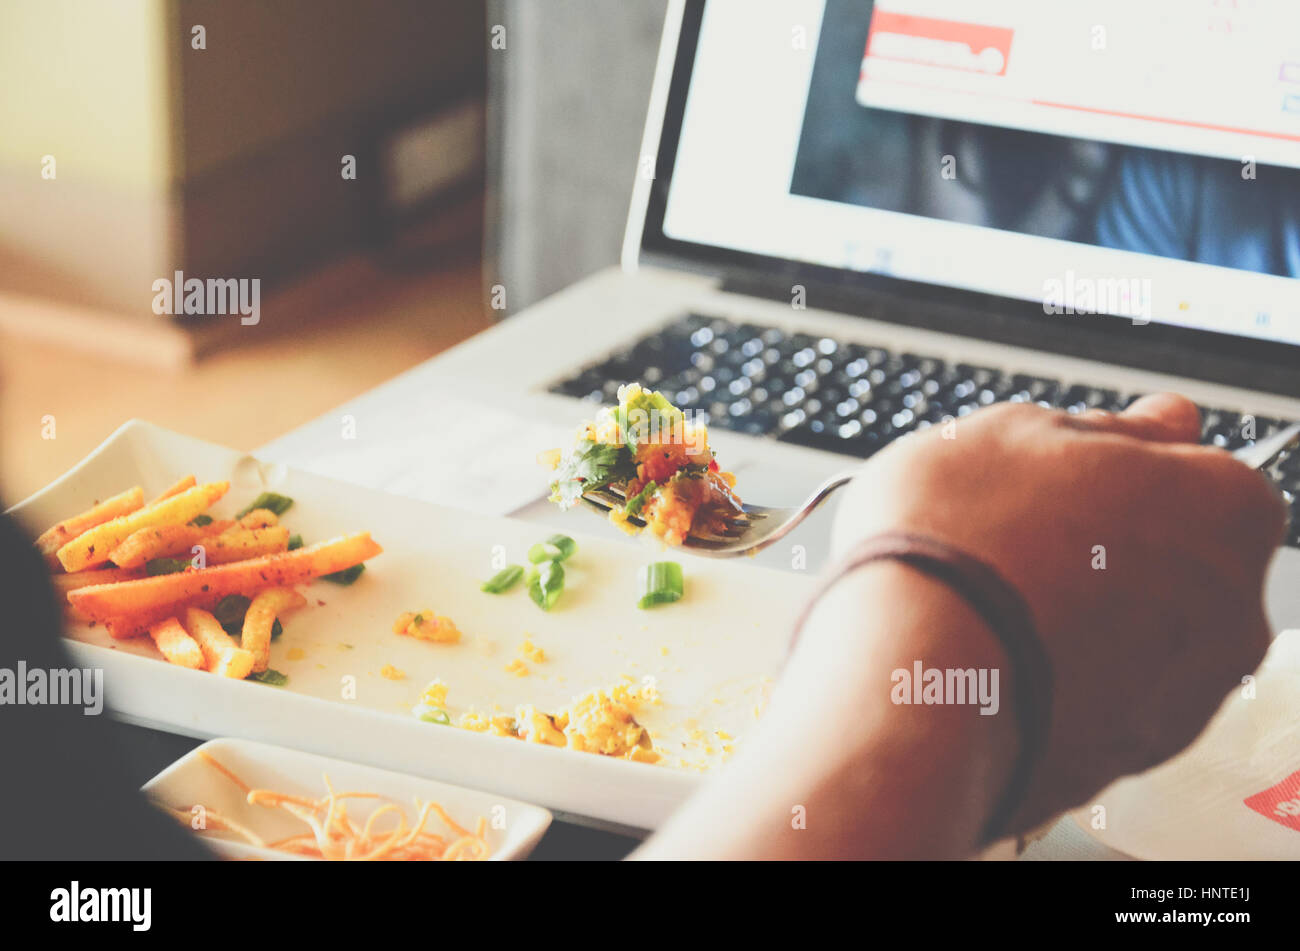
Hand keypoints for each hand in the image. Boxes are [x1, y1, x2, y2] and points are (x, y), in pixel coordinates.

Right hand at [830, 393, 1287, 830]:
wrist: (903, 686)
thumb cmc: (958, 549)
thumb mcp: (1014, 433)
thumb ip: (1104, 427)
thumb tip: (1159, 421)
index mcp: (1224, 510)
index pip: (1197, 474)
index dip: (1119, 472)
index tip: (1063, 477)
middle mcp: (1230, 614)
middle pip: (1170, 562)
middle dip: (1103, 551)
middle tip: (1009, 539)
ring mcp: (1180, 701)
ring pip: (1131, 639)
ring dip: (1075, 619)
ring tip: (983, 607)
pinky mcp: (1121, 765)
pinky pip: (1092, 704)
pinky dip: (1052, 683)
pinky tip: (985, 663)